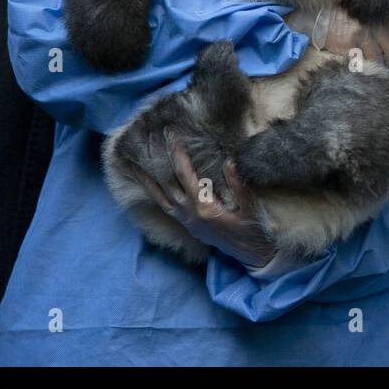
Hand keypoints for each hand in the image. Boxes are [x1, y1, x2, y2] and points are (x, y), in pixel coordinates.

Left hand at [135, 136, 275, 268]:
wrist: (253, 254)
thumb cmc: (254, 229)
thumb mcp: (251, 206)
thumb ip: (238, 185)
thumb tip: (229, 162)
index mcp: (204, 207)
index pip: (184, 174)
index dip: (177, 153)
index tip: (170, 133)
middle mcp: (190, 215)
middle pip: (166, 184)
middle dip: (156, 162)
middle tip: (148, 140)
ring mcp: (187, 222)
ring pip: (160, 199)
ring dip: (147, 181)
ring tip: (133, 166)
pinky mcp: (189, 226)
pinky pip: (166, 208)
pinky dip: (155, 195)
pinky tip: (152, 186)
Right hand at [283, 7, 388, 69]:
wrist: (313, 15)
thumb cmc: (334, 12)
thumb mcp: (358, 10)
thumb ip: (372, 19)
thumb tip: (385, 38)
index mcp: (377, 14)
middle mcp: (373, 23)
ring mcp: (363, 35)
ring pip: (380, 58)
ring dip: (383, 69)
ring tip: (381, 76)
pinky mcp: (350, 46)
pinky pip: (364, 63)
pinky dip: (368, 71)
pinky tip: (367, 75)